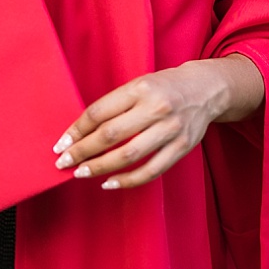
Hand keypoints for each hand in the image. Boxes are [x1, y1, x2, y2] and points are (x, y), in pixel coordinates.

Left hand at [54, 55, 264, 190]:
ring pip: (129, 155)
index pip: (100, 112)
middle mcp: (156, 108)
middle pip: (110, 135)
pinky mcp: (182, 147)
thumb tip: (80, 134)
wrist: (207, 89)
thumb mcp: (139, 85)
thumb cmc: (165, 87)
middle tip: (64, 162)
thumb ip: (114, 105)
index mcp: (141, 88)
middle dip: (82, 152)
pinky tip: (109, 183)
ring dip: (100, 167)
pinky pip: (151, 170)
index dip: (76, 131)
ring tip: (81, 173)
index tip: (61, 144)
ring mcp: (171, 129)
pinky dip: (127, 180)